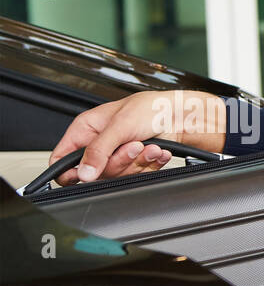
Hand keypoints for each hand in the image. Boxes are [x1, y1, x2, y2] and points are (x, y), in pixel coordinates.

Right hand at [49, 89, 226, 185]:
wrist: (180, 116)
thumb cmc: (150, 109)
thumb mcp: (120, 126)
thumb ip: (99, 150)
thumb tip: (84, 172)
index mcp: (86, 129)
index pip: (63, 157)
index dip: (67, 170)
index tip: (81, 176)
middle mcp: (100, 144)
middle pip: (96, 171)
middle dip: (119, 161)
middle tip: (134, 146)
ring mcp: (118, 155)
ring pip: (118, 175)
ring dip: (138, 161)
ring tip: (148, 146)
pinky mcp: (135, 163)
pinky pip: (137, 175)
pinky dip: (150, 164)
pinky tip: (156, 151)